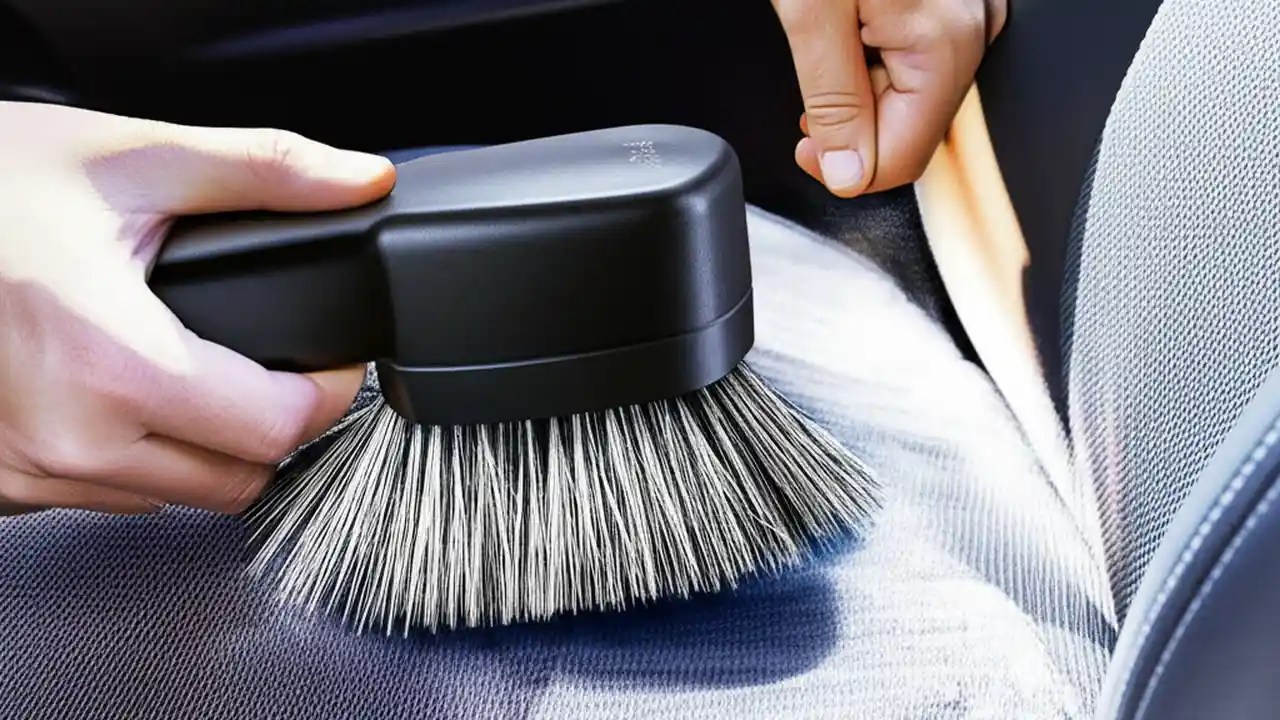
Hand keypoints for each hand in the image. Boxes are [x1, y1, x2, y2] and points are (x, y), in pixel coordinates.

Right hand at [0, 101, 390, 515]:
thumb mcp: (131, 159)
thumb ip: (264, 171)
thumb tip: (361, 180)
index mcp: (114, 367)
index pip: (276, 432)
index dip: (322, 392)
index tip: (325, 361)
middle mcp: (69, 441)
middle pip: (237, 480)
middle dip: (271, 425)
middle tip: (267, 367)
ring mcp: (28, 472)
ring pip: (175, 498)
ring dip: (204, 448)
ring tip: (193, 373)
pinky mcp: (2, 483)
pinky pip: (106, 498)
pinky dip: (135, 459)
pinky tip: (123, 398)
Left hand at [772, 0, 1006, 196]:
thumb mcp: (812, 13)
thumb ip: (834, 101)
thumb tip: (849, 174)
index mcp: (945, 43)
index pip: (904, 159)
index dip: (845, 168)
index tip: (808, 150)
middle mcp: (972, 31)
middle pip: (910, 129)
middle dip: (851, 124)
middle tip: (812, 87)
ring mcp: (967, 16)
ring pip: (912, 96)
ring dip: (862, 89)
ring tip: (831, 39)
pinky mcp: (951, 5)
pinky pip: (917, 59)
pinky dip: (877, 59)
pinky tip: (851, 28)